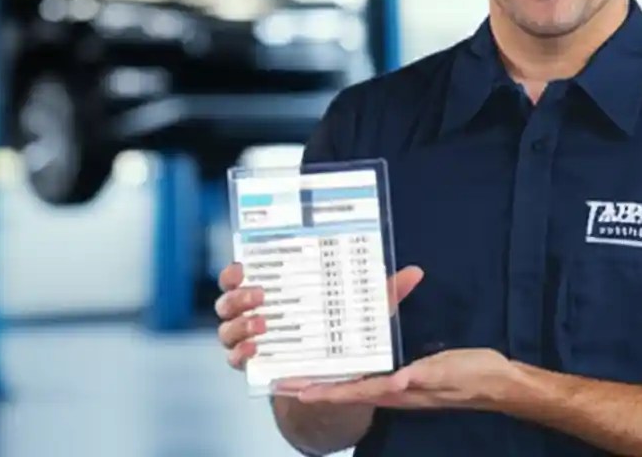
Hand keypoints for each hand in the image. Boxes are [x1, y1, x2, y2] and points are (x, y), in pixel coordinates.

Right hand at [215, 263, 425, 371]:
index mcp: (270, 287)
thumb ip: (383, 292)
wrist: (331, 374)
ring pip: (227, 329)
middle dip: (238, 296)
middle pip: (227, 300)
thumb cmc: (340, 328)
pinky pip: (235, 359)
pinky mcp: (252, 364)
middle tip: (260, 295)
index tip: (243, 266)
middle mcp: (251, 311)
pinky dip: (241, 354)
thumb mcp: (361, 310)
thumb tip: (415, 272)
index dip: (234, 269)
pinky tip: (256, 350)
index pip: (240, 273)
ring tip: (263, 325)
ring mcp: (247, 338)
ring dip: (240, 325)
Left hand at [292, 348, 516, 410]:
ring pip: (358, 386)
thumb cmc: (473, 374)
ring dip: (331, 382)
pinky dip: (354, 373)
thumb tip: (394, 382)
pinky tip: (347, 367)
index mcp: (399, 391)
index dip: (325, 391)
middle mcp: (395, 392)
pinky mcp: (410, 379)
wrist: (498, 382)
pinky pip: (374, 377)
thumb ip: (420, 377)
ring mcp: (402, 388)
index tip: (295, 390)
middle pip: (348, 391)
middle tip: (284, 383)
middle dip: (316, 387)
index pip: (354, 392)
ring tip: (303, 375)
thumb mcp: (447, 371)